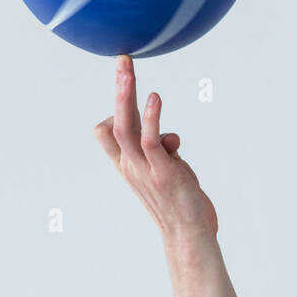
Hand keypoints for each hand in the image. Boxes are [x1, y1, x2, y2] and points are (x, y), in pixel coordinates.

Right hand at [94, 55, 218, 241]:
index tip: (130, 92)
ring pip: (125, 126)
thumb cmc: (180, 206)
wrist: (189, 236)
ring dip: (126, 95)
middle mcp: (131, 166)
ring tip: (127, 68)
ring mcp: (144, 169)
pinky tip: (155, 98)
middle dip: (120, 88)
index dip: (114, 111)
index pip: (106, 133)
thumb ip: (165, 152)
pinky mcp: (163, 173)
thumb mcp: (170, 172)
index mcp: (129, 166)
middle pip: (114, 120)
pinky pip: (150, 141)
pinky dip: (151, 118)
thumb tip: (171, 137)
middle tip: (123, 60)